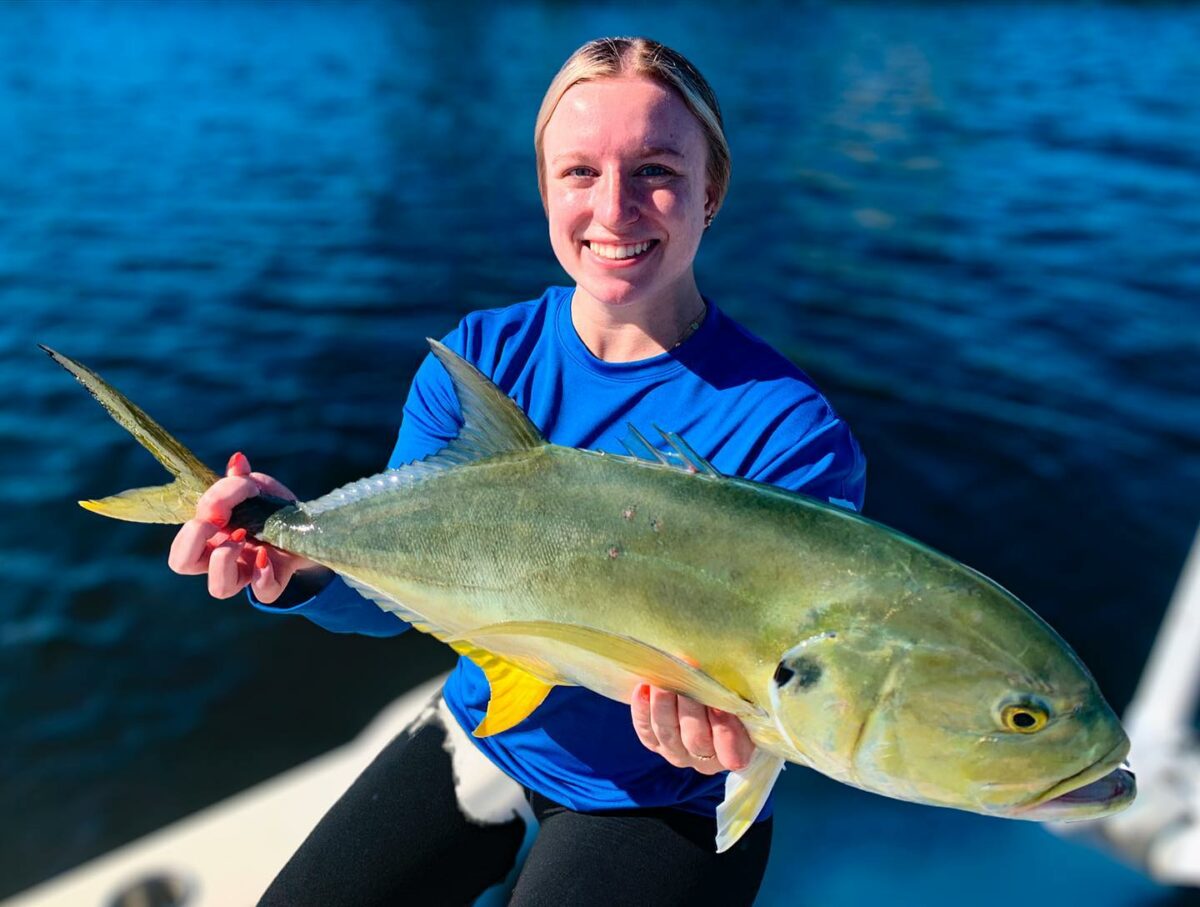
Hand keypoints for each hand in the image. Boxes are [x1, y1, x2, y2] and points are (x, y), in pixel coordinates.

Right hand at [167, 452, 319, 602]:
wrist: (307, 527)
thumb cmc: (271, 509)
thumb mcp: (256, 489)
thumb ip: (240, 480)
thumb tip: (237, 460)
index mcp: (209, 538)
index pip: (182, 544)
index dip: (190, 531)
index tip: (216, 509)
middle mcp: (222, 559)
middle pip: (182, 564)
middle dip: (192, 542)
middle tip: (215, 524)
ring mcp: (247, 573)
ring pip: (219, 588)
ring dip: (223, 559)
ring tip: (242, 537)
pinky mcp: (273, 581)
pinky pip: (264, 592)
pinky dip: (262, 575)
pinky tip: (265, 555)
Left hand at [630, 684, 754, 774]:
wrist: (710, 705)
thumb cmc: (737, 700)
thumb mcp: (747, 701)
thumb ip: (740, 696)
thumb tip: (728, 678)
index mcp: (736, 754)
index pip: (732, 752)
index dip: (725, 729)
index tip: (721, 704)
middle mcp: (705, 760)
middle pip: (696, 738)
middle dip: (690, 706)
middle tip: (687, 676)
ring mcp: (678, 753)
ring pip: (668, 733)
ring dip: (664, 704)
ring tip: (662, 678)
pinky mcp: (657, 743)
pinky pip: (646, 731)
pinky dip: (642, 710)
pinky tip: (643, 687)